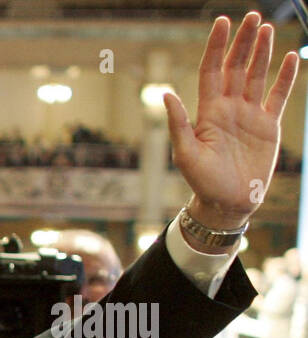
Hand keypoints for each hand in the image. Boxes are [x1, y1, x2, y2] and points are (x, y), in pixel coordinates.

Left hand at [164, 13, 298, 230]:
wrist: (227, 202)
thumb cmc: (202, 182)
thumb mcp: (186, 154)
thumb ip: (178, 124)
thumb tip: (166, 95)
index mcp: (208, 112)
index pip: (212, 71)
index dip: (216, 47)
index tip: (223, 23)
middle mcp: (229, 108)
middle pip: (236, 67)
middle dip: (242, 42)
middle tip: (252, 17)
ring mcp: (250, 115)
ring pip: (256, 75)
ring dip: (262, 52)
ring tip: (266, 28)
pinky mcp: (268, 125)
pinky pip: (278, 95)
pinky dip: (285, 77)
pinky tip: (288, 57)